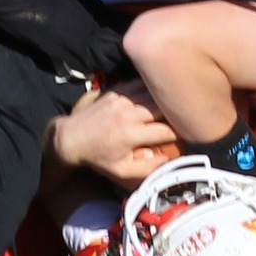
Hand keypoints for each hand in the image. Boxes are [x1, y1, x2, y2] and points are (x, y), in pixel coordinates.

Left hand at [52, 86, 178, 188]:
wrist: (70, 137)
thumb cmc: (97, 157)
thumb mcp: (121, 171)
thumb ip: (146, 168)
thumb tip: (168, 159)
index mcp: (130, 134)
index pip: (165, 131)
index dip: (179, 134)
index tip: (185, 136)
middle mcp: (128, 113)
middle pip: (162, 107)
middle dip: (175, 112)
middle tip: (183, 117)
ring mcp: (122, 99)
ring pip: (153, 93)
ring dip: (164, 98)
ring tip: (174, 103)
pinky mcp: (116, 91)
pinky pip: (140, 85)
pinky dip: (151, 88)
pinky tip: (158, 92)